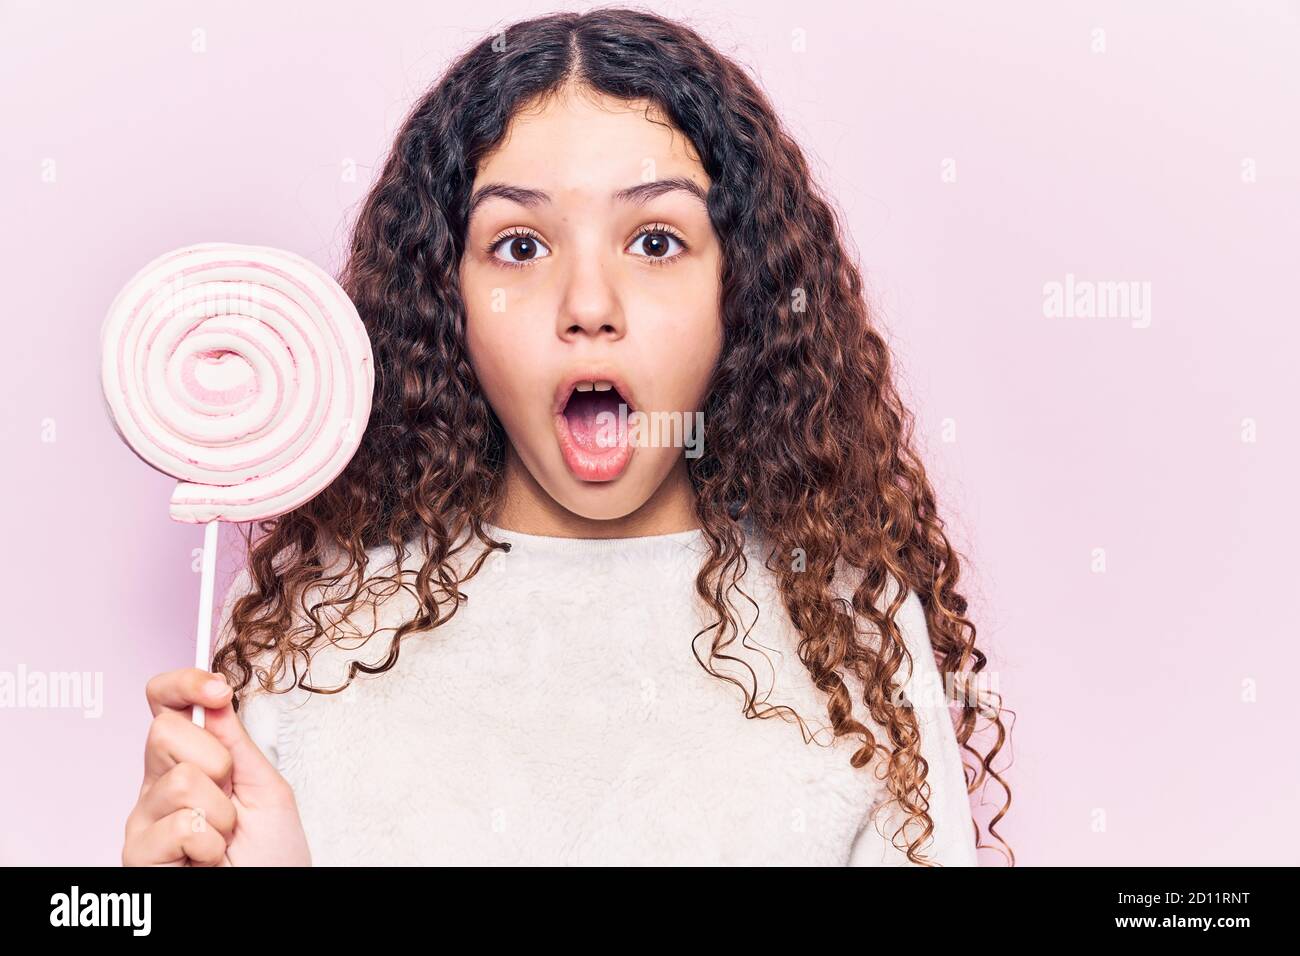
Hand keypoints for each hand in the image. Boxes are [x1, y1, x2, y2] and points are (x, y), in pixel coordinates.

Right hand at [122, 667, 311, 865]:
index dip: (183, 685)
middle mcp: (157, 785)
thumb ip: (237, 743)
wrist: (271, 895)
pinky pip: (180, 825)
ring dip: (221, 815)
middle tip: (231, 800)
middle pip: (164, 731)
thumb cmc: (273, 854)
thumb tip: (214, 698)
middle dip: (216, 762)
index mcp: (189, 761)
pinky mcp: (137, 855)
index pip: (164, 705)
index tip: (217, 691)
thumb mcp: (266, 787)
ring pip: (181, 781)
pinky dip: (210, 845)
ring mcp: (143, 820)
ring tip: (224, 841)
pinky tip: (207, 861)